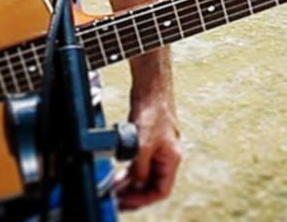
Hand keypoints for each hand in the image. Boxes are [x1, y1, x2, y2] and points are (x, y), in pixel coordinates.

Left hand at [115, 94, 180, 209]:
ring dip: (130, 183)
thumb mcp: (143, 144)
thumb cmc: (153, 110)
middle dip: (135, 193)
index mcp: (172, 158)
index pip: (161, 190)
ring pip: (145, 174)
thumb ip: (139, 168)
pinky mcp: (148, 139)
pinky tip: (118, 172)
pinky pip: (139, 162)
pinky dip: (129, 170)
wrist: (151, 86)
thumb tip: (134, 183)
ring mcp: (158, 147)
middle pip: (152, 184)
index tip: (127, 201)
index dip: (144, 199)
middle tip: (117, 197)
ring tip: (115, 188)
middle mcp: (167, 155)